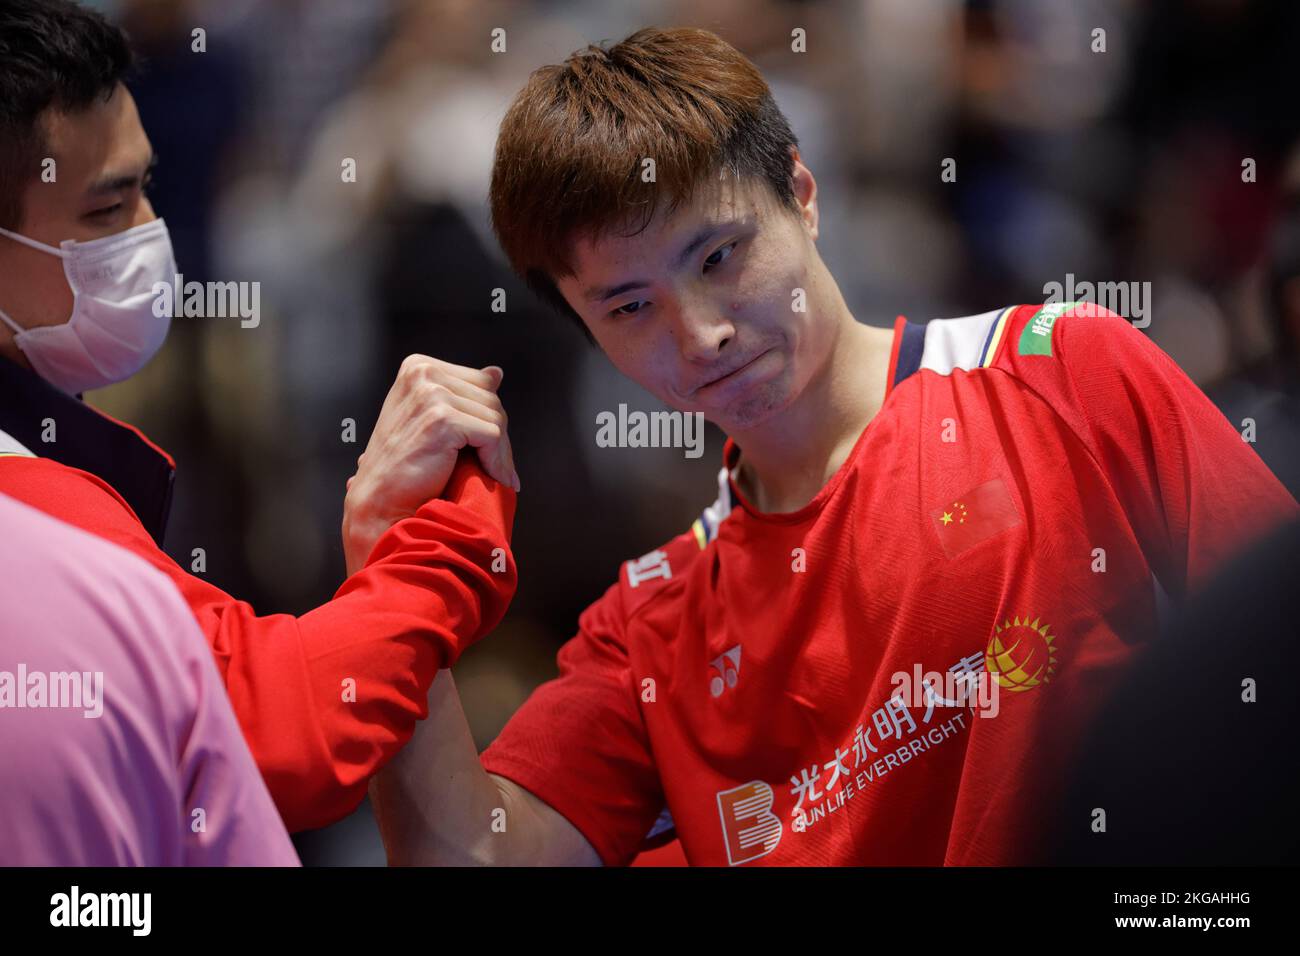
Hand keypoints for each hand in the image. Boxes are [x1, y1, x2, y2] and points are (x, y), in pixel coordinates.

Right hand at [342, 355, 517, 574]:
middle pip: (490, 398)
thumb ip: (462, 393)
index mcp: (418, 366)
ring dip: (500, 452)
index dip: (488, 417)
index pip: (480, 382)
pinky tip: (491, 477)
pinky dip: (497, 461)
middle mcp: (423, 372)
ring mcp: (430, 393)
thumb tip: (496, 372)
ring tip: (493, 474)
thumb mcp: (431, 417)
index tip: (488, 446)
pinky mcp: (442, 419)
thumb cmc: (404, 465)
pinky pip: (493, 436)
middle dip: (498, 435)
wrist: (380, 500)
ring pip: (495, 418)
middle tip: (496, 466)